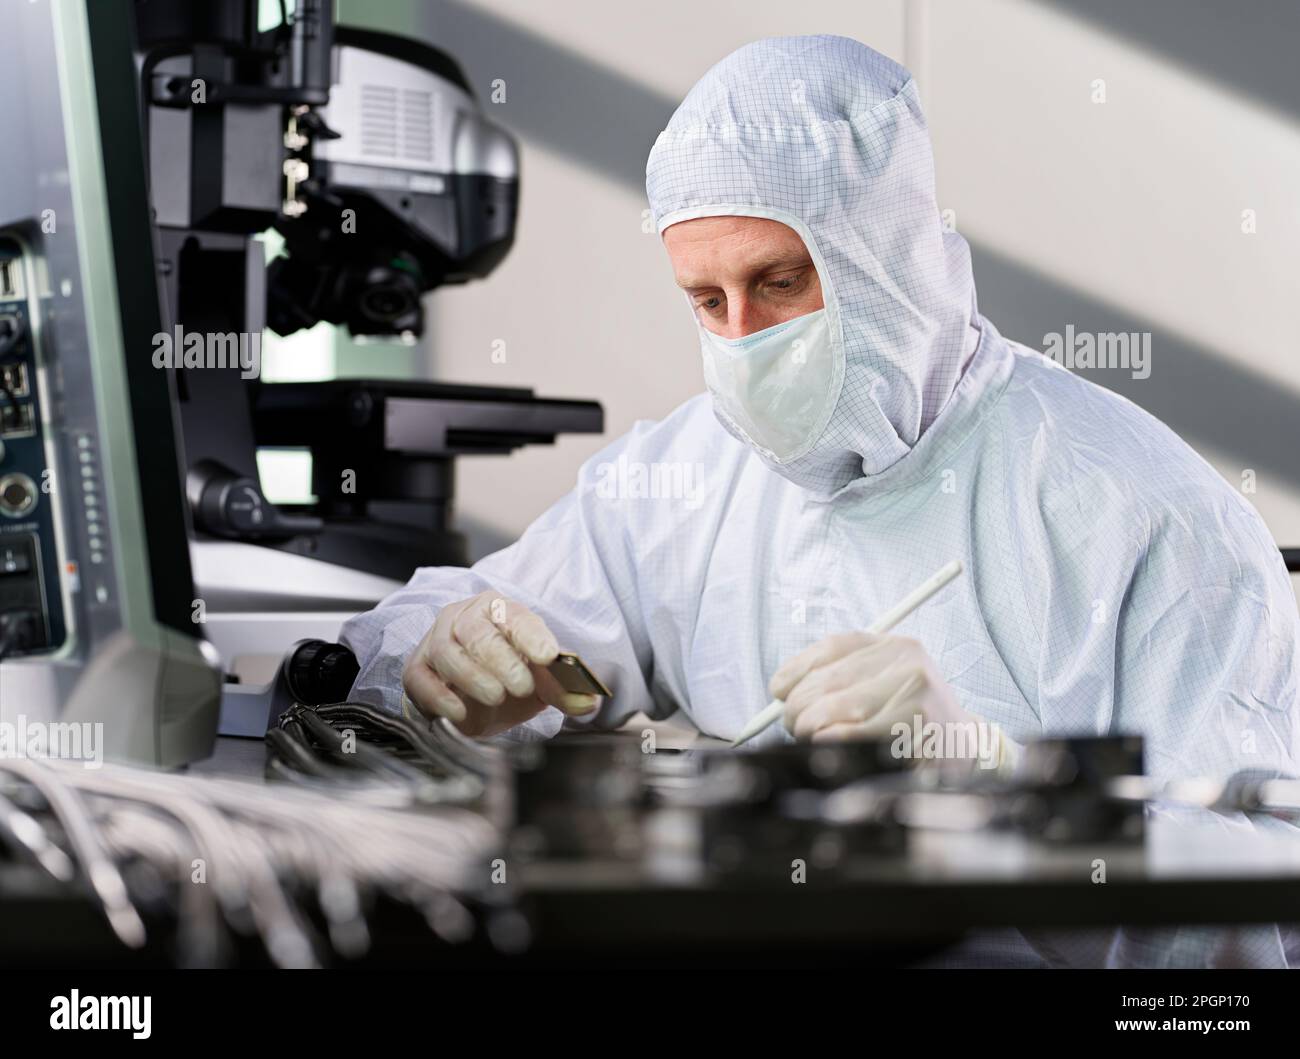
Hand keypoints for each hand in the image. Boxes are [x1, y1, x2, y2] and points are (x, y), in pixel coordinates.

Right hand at [402, 591, 599, 737]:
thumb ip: (564, 690)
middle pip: (476, 630)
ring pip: (446, 651)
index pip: (514, 615)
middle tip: (521, 685)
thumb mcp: (542, 682)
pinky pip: (420, 678)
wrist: (476, 696)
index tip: (548, 656)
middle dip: (501, 659)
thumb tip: (587, 701)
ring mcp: (436, 641)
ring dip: (472, 676)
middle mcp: (464, 618)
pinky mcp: (417, 669)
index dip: (531, 635)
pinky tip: (460, 712)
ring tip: (496, 697)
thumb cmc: (511, 677)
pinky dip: (439, 696)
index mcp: (499, 611)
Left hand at [769, 632, 1016, 773]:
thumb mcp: (882, 689)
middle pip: (827, 680)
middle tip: (793, 726)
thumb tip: (782, 690)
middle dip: (798, 707)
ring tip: (809, 739)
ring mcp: (915, 691)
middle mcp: (908, 661)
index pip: (832, 647)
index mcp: (896, 646)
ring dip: (808, 728)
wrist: (964, 753)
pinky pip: (849, 734)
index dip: (797, 669)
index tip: (778, 690)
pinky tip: (827, 747)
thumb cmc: (911, 724)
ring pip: (833, 708)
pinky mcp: (915, 725)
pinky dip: (828, 743)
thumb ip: (841, 682)